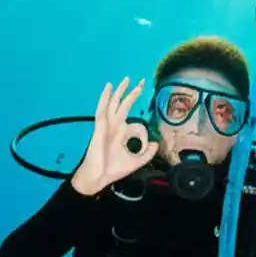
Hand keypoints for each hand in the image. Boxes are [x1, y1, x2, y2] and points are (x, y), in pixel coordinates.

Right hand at [71, 77, 159, 195]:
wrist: (99, 177)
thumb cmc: (112, 170)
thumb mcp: (136, 162)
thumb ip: (147, 154)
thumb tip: (156, 144)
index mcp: (121, 133)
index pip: (132, 118)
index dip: (142, 124)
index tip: (147, 127)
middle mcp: (114, 126)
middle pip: (123, 105)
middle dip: (132, 93)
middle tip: (142, 82)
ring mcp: (106, 125)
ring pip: (113, 103)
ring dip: (120, 91)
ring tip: (127, 79)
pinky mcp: (100, 127)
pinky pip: (102, 109)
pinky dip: (105, 97)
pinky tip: (109, 87)